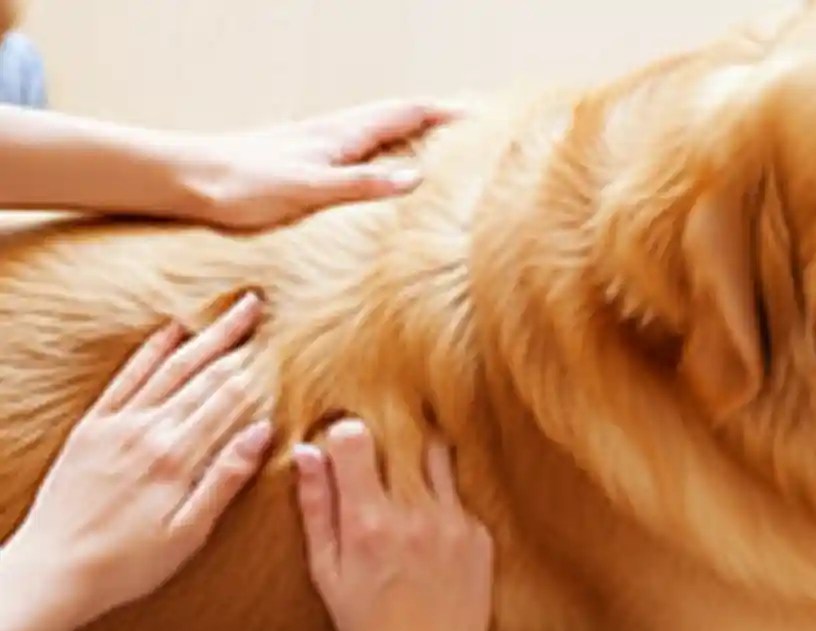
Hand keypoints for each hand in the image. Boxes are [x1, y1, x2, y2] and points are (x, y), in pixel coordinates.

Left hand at [3, 293, 272, 626]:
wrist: (51, 572)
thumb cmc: (126, 564)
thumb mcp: (188, 533)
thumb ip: (226, 478)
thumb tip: (262, 431)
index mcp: (176, 457)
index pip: (228, 400)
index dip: (258, 370)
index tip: (281, 344)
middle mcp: (147, 431)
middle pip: (203, 375)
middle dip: (236, 340)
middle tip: (261, 309)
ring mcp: (117, 425)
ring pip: (171, 368)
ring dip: (205, 336)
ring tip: (233, 310)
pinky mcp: (92, 429)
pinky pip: (126, 379)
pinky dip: (151, 352)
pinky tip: (172, 332)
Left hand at [178, 100, 456, 229]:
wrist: (185, 179)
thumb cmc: (239, 185)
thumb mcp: (307, 191)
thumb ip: (360, 186)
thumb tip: (414, 179)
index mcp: (343, 134)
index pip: (410, 112)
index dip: (450, 112)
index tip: (488, 117)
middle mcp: (334, 132)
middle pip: (400, 115)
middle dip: (440, 118)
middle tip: (476, 130)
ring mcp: (319, 144)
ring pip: (380, 130)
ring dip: (415, 132)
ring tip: (443, 149)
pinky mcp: (304, 160)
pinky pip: (362, 149)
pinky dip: (387, 151)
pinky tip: (383, 170)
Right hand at [294, 421, 492, 630]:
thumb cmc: (365, 624)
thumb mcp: (326, 570)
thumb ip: (316, 506)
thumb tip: (306, 451)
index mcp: (368, 522)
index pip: (356, 438)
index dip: (346, 434)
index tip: (345, 444)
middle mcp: (415, 515)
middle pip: (402, 437)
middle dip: (386, 440)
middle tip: (377, 456)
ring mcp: (454, 523)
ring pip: (438, 456)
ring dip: (418, 459)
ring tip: (405, 481)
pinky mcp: (480, 535)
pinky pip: (458, 495)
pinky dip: (441, 500)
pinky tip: (429, 531)